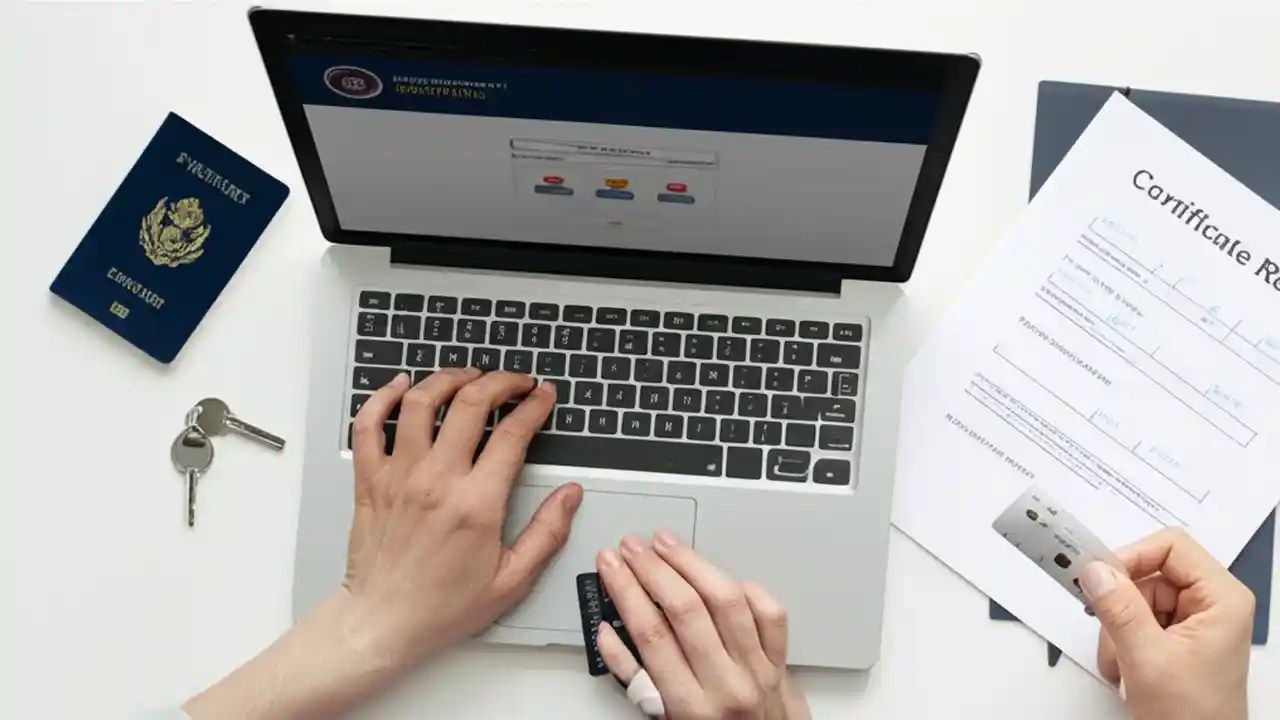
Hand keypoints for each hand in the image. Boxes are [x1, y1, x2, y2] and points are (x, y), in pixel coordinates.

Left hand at [341, 368, 582, 665]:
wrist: (382, 623)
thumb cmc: (442, 607)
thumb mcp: (511, 580)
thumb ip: (547, 533)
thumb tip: (569, 496)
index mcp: (475, 505)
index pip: (512, 434)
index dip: (534, 406)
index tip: (543, 397)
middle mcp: (436, 481)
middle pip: (469, 403)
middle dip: (500, 381)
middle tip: (515, 381)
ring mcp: (399, 476)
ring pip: (419, 402)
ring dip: (447, 378)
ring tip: (468, 376)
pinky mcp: (370, 481)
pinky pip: (368, 425)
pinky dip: (381, 397)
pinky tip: (400, 386)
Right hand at [595, 533, 809, 719]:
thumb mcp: (662, 716)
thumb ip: (633, 677)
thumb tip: (607, 632)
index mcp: (689, 706)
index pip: (651, 634)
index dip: (626, 590)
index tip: (610, 565)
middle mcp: (726, 685)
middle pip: (686, 610)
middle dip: (653, 569)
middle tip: (632, 547)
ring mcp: (757, 669)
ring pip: (726, 600)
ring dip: (692, 563)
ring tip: (667, 544)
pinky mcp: (780, 659)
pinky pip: (769, 611)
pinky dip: (745, 586)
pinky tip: (718, 574)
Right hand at [1084, 528, 1253, 719]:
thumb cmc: (1193, 716)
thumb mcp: (1148, 659)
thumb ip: (1119, 610)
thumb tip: (1095, 570)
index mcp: (1221, 598)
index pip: (1171, 546)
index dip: (1132, 556)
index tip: (1101, 578)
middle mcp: (1211, 603)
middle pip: (1149, 574)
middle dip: (1122, 607)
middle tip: (1115, 637)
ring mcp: (1193, 620)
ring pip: (1135, 599)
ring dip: (1118, 631)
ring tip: (1127, 665)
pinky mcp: (1176, 636)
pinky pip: (1135, 620)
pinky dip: (1122, 644)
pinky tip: (1130, 669)